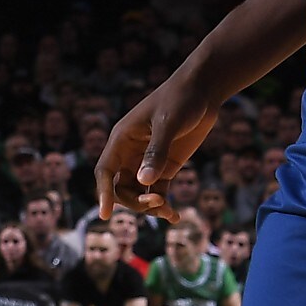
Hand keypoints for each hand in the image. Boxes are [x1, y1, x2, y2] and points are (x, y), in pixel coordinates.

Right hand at [96, 69, 224, 217]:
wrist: (203, 90)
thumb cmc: (180, 99)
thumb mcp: (168, 123)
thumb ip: (157, 152)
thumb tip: (144, 182)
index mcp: (122, 139)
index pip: (105, 171)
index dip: (103, 193)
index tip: (105, 214)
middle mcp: (130, 153)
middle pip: (121, 188)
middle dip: (136, 201)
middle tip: (159, 203)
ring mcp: (148, 161)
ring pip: (139, 192)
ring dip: (151, 206)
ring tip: (171, 213)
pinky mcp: (166, 165)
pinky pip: (159, 190)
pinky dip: (164, 204)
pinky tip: (175, 216)